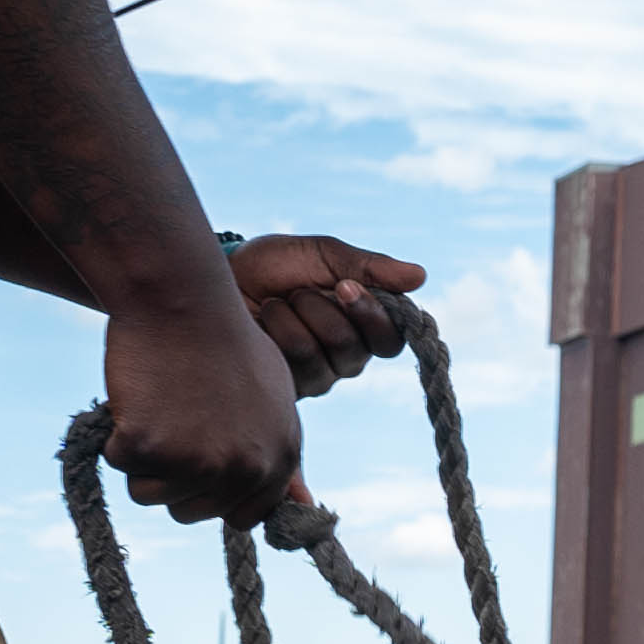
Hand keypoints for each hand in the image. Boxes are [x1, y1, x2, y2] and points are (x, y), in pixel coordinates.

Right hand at [100, 294, 308, 524]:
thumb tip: (303, 506)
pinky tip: (140, 394)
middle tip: (177, 417)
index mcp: (279, 457)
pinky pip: (118, 462)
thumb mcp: (274, 398)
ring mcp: (198, 461)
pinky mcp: (150, 446)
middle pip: (191, 512)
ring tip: (161, 405)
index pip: (243, 516)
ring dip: (144, 457)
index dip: (214, 491)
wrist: (184, 299)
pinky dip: (117, 433)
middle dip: (174, 474)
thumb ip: (281, 455)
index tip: (201, 456)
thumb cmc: (225, 342)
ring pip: (150, 494)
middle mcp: (245, 467)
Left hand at [227, 233, 425, 391]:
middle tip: (302, 289)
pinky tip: (263, 319)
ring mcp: (317, 376)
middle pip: (358, 348)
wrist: (222, 277)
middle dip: (326, 310)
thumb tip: (420, 276)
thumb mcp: (323, 255)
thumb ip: (369, 267)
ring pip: (326, 355)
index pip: (392, 337)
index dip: (375, 315)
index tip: (348, 288)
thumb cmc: (275, 265)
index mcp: (362, 324)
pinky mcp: (289, 388)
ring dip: (298, 316)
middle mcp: (346, 356)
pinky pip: (297, 362)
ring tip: (277, 301)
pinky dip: (278, 329)